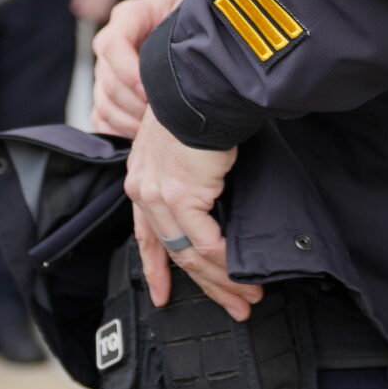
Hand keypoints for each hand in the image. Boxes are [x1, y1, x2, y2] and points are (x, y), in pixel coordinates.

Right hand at [91, 0, 181, 136]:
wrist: (191, 28)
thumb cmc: (194, 20)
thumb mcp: (191, 16)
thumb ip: (185, 31)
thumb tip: (189, 63)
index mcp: (129, 16)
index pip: (112, 43)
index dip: (127, 71)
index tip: (150, 92)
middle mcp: (112, 43)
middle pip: (107, 80)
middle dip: (135, 104)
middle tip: (162, 116)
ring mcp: (106, 70)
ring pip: (104, 102)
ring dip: (129, 121)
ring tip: (156, 129)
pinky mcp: (107, 93)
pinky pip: (101, 118)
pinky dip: (120, 130)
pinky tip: (143, 135)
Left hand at [126, 108, 261, 319]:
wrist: (201, 84)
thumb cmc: (198, 104)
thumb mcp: (182, 143)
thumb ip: (187, 173)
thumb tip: (210, 196)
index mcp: (141, 178)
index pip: (145, 235)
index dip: (155, 268)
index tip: (163, 294)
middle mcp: (143, 190)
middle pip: (171, 251)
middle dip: (205, 284)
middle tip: (231, 304)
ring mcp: (158, 195)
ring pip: (189, 254)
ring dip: (221, 280)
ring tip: (246, 298)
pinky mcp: (180, 196)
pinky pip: (205, 243)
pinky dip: (226, 263)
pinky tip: (243, 276)